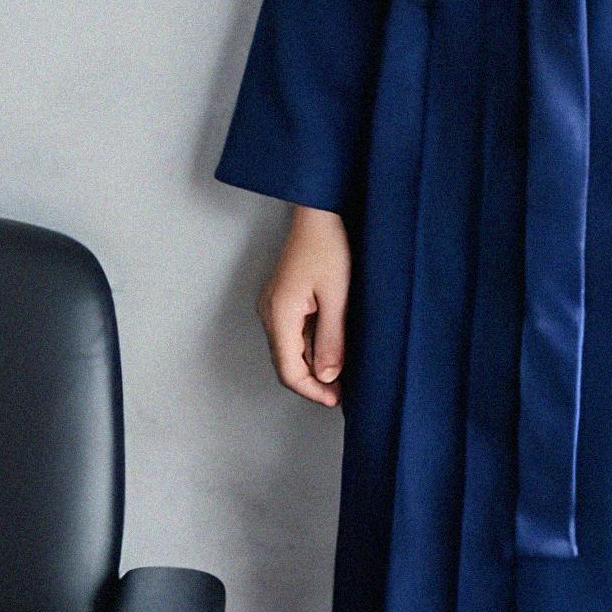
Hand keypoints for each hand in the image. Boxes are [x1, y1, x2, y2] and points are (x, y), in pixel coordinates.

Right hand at [257, 204, 351, 407]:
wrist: (318, 212)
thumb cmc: (328, 245)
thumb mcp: (337, 295)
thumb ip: (332, 338)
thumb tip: (328, 376)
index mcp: (280, 313)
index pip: (289, 370)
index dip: (312, 390)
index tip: (336, 399)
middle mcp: (270, 312)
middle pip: (286, 363)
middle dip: (312, 381)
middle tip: (342, 392)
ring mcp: (273, 305)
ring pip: (289, 350)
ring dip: (312, 365)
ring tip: (341, 371)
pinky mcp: (282, 299)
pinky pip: (292, 333)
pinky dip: (310, 346)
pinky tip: (331, 347)